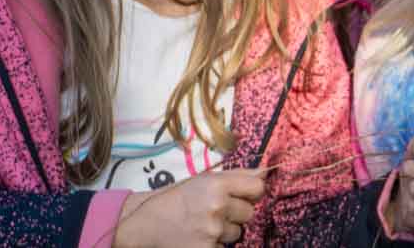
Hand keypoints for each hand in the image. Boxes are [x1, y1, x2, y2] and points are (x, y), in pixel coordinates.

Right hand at [112, 168, 264, 246]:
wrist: (147, 223)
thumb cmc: (179, 197)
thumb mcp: (205, 178)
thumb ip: (238, 175)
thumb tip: (267, 172)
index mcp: (218, 184)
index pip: (257, 187)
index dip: (252, 192)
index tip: (243, 194)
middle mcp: (217, 206)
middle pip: (249, 212)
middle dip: (237, 212)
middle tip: (216, 210)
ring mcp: (212, 231)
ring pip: (238, 232)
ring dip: (226, 230)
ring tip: (204, 224)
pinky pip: (224, 247)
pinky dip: (215, 244)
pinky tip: (200, 236)